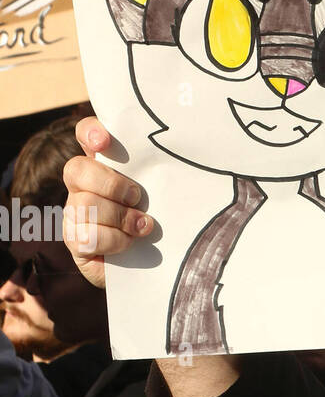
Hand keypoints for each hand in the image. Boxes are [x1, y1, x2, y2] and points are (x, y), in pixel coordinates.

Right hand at [62, 118, 154, 289]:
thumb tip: (179, 158)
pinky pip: (87, 236)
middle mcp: (82, 184)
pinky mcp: (75, 241)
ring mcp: (74, 212)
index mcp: (104, 164)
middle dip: (112, 185)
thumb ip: (159, 174)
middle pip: (77, 169)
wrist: (151, 264)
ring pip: (84, 205)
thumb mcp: (160, 193)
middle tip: (137, 198)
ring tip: (143, 227)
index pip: (86, 133)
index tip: (104, 141)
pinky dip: (114, 241)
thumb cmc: (159, 219)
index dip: (90, 132)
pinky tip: (129, 244)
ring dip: (120, 218)